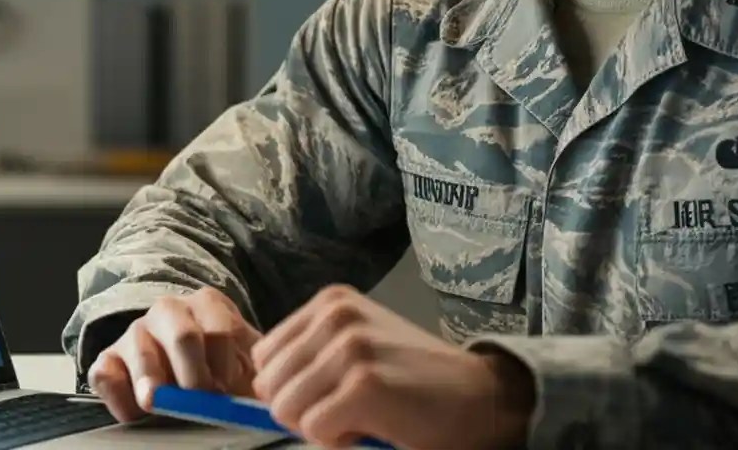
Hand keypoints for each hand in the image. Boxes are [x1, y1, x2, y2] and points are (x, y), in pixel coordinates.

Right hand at [87, 287, 261, 421]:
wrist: (191, 375)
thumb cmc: (225, 369)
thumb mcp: (247, 363)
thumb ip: (257, 370)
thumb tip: (270, 392)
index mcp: (208, 305)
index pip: (219, 328)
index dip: (225, 362)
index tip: (227, 386)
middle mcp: (169, 311)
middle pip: (182, 335)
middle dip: (192, 371)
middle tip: (200, 396)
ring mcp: (136, 332)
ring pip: (139, 348)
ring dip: (151, 380)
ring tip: (157, 403)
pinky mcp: (109, 359)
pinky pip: (104, 372)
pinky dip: (117, 395)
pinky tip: (135, 413)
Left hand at [251, 285, 534, 449]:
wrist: (481, 399)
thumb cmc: (415, 382)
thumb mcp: (356, 349)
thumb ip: (309, 358)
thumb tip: (256, 389)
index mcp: (331, 302)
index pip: (265, 356)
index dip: (292, 387)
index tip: (333, 393)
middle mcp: (337, 315)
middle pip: (270, 385)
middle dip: (303, 409)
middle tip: (351, 408)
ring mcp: (350, 348)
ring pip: (286, 409)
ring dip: (320, 425)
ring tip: (363, 415)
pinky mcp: (364, 385)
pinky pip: (314, 430)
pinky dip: (339, 441)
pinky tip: (375, 427)